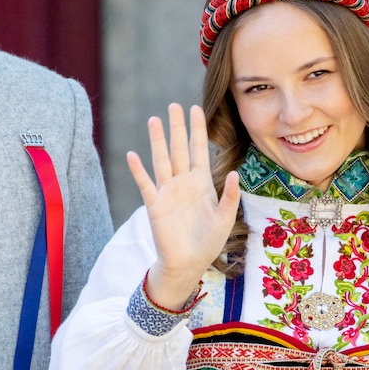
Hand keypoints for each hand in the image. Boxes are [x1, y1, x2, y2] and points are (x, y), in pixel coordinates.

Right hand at [126, 103, 240, 308]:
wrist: (188, 263)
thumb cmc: (208, 242)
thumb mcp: (225, 218)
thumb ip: (230, 196)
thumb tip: (235, 173)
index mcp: (202, 183)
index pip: (198, 150)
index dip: (197, 130)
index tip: (195, 108)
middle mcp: (183, 183)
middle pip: (178, 149)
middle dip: (177, 127)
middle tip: (173, 105)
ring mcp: (167, 192)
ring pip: (162, 161)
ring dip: (158, 141)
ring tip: (153, 120)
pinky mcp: (155, 205)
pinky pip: (146, 185)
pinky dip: (139, 171)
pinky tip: (133, 155)